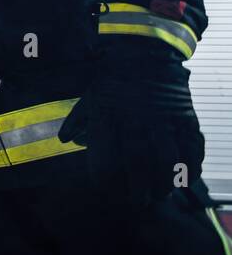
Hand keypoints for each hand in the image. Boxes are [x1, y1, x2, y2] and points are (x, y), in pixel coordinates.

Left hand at [58, 47, 192, 206]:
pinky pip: (191, 146)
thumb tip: (65, 142)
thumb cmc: (112, 78)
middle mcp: (135, 121)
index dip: (105, 179)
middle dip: (138, 189)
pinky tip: (186, 177)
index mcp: (108, 117)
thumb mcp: (88, 96)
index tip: (107, 191)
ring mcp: (162, 119)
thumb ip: (76, 121)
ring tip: (161, 194)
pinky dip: (191, 164)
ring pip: (167, 159)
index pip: (105, 157)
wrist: (144, 51)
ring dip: (165, 181)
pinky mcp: (184, 115)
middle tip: (139, 202)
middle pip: (138, 164)